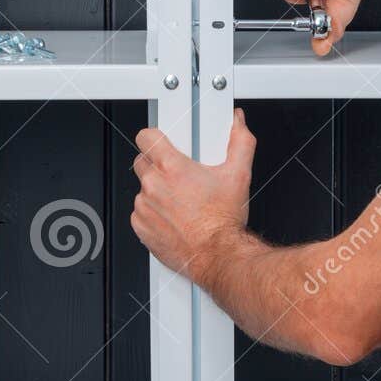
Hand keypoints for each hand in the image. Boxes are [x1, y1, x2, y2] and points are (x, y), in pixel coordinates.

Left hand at [130, 110, 255, 281]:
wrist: (218, 255)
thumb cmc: (223, 221)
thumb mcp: (239, 174)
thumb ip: (240, 142)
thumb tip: (238, 125)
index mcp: (172, 168)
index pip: (145, 137)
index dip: (153, 138)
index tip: (160, 143)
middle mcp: (153, 185)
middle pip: (142, 162)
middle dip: (158, 166)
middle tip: (178, 177)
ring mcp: (144, 207)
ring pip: (142, 189)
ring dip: (156, 192)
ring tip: (180, 203)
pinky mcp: (140, 227)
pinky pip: (140, 212)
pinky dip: (153, 214)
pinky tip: (173, 218)